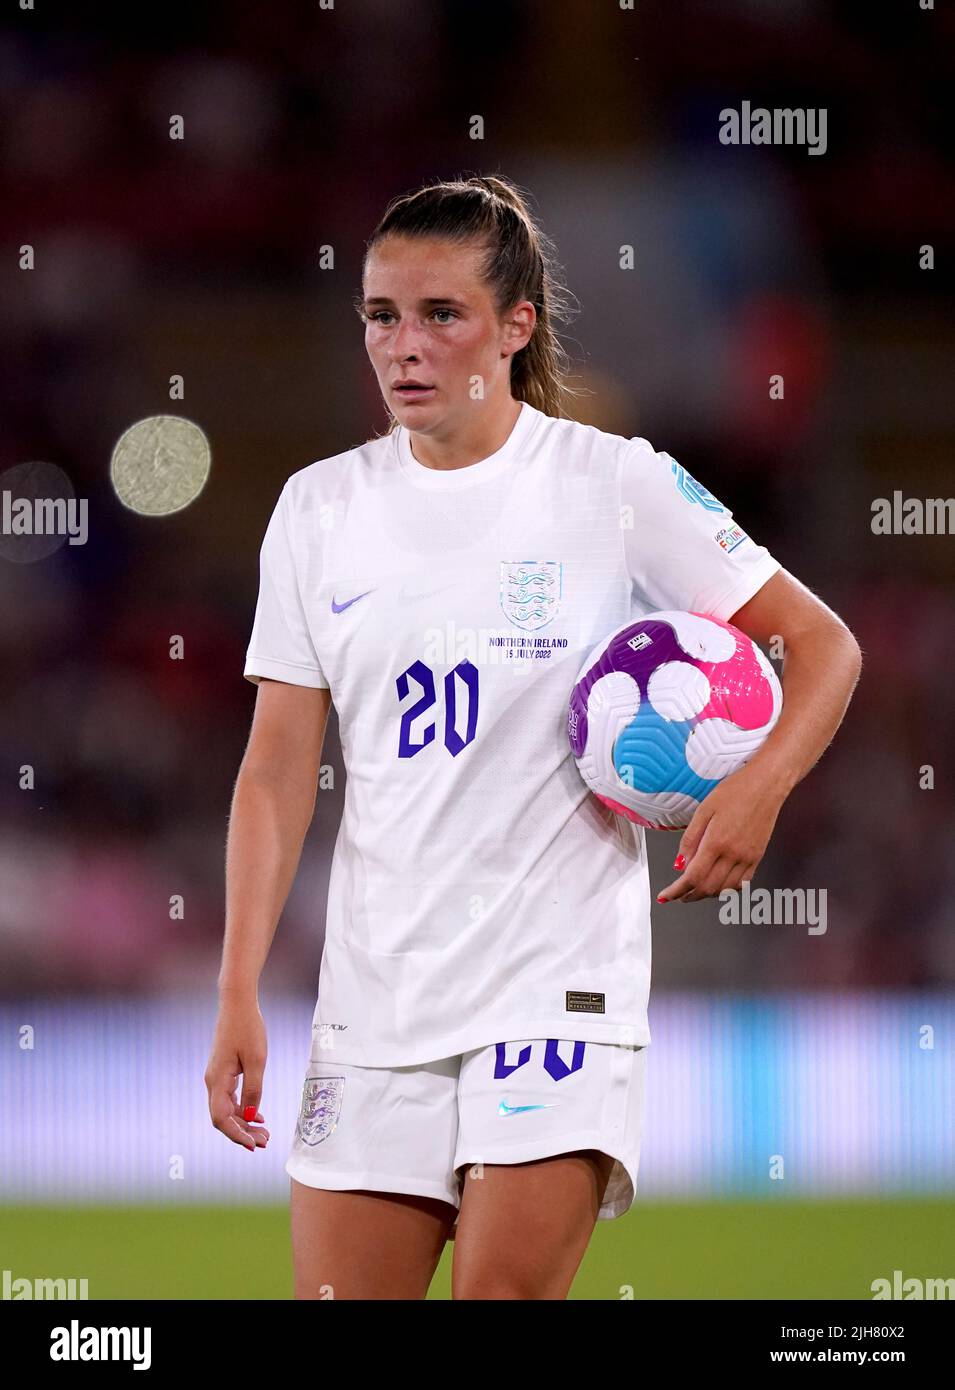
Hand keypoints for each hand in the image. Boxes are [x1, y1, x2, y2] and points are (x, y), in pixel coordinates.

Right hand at [205, 996, 270, 1151]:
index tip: (254, 1145)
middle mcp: (212, 1082)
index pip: (221, 1119)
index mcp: (217, 1081)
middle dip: (243, 1133)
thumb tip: (250, 1116)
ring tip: (264, 1132)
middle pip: (223, 1118)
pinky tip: (257, 1115)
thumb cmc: (248, 1029)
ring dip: (244, 1122)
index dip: (236, 1135)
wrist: (237, 1004)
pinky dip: (242, 1109)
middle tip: (265, 1141)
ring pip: (226, 1109)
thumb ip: (253, 1090)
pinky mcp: (223, 1071)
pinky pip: (229, 1098)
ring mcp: (216, 1077)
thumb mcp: (257, 1061)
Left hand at [655, 765, 784, 903]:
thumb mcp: (704, 809)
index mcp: (716, 842)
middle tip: (677, 895)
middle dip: (689, 896)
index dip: (676, 891)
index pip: (693, 877)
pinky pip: (742, 883)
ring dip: (707, 895)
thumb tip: (680, 864)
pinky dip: (726, 889)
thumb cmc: (735, 791)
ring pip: (725, 889)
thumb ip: (690, 839)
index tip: (665, 896)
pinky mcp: (758, 857)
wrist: (766, 784)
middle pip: (708, 888)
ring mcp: (748, 858)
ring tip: (694, 891)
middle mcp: (734, 854)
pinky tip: (718, 885)